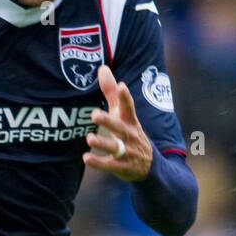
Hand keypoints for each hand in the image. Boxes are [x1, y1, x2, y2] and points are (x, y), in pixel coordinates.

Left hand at [82, 65, 152, 181]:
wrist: (148, 165)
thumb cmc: (130, 133)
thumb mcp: (122, 114)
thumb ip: (111, 92)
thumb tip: (102, 68)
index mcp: (130, 121)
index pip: (129, 107)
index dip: (125, 98)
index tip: (121, 86)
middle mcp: (130, 135)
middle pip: (119, 127)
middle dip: (108, 121)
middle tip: (94, 115)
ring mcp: (126, 152)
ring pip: (114, 147)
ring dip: (102, 143)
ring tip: (89, 138)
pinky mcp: (121, 167)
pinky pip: (108, 165)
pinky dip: (98, 162)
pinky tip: (86, 158)